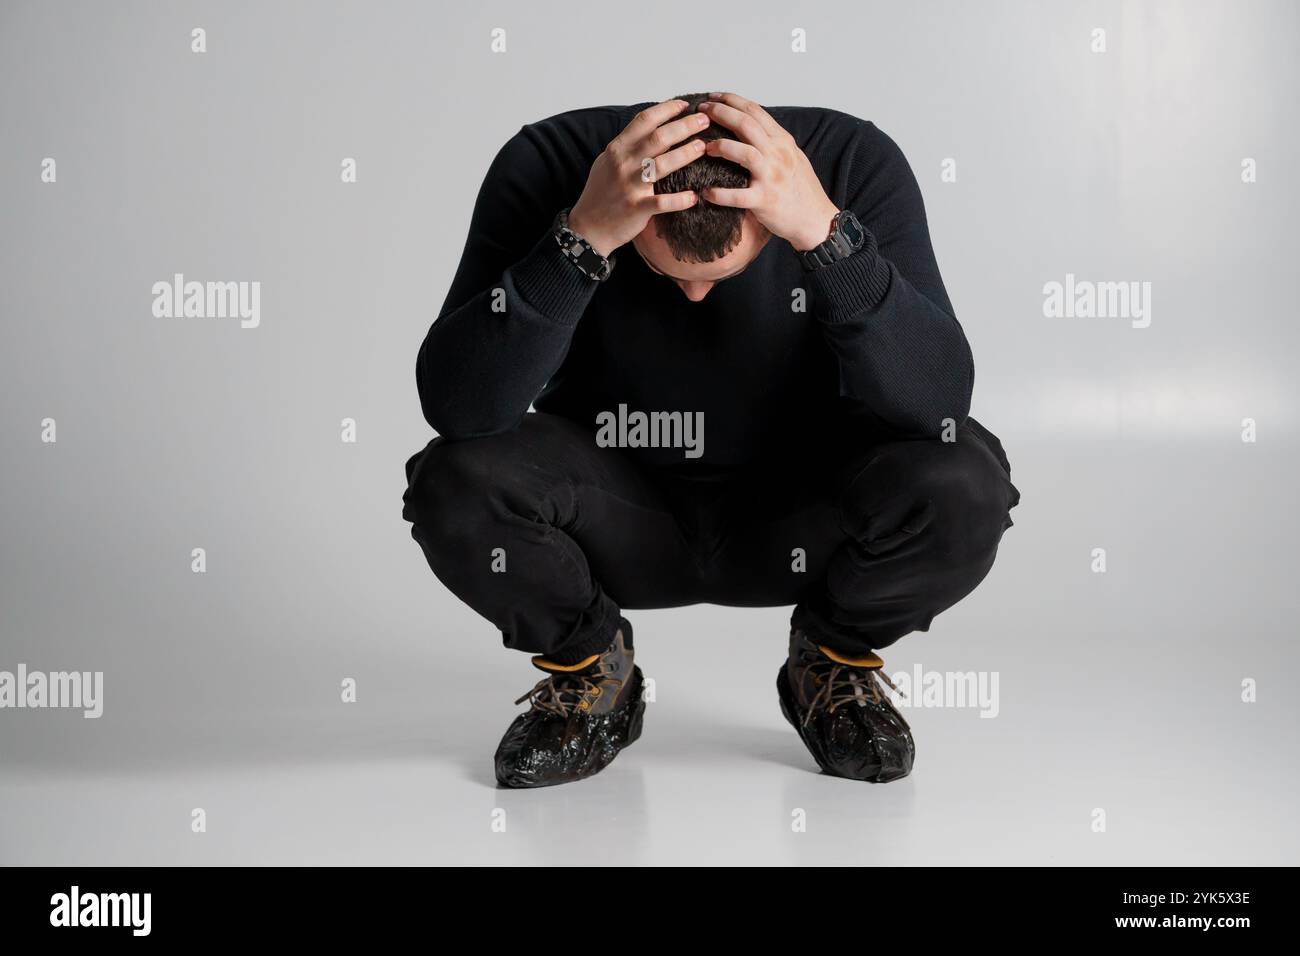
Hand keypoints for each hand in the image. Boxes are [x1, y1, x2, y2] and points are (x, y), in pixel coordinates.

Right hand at [567, 99, 710, 256]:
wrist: (587, 227)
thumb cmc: (600, 193)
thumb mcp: (607, 161)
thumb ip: (627, 145)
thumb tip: (649, 127)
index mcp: (617, 148)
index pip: (644, 120)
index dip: (667, 109)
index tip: (685, 105)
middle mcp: (623, 163)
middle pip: (658, 138)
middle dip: (684, 126)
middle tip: (704, 121)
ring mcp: (630, 186)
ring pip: (663, 165)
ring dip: (686, 154)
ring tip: (703, 147)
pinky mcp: (636, 208)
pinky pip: (663, 202)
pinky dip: (680, 200)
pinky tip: (694, 196)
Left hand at [696, 92, 839, 251]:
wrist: (816, 219)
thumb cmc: (801, 189)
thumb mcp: (792, 156)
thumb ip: (773, 140)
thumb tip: (751, 124)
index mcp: (782, 141)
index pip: (754, 111)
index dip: (731, 100)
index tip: (712, 97)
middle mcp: (778, 154)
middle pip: (746, 124)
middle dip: (720, 113)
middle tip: (701, 112)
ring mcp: (772, 176)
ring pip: (743, 152)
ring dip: (720, 146)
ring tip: (703, 148)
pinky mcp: (765, 200)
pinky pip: (737, 196)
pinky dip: (719, 194)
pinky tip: (706, 193)